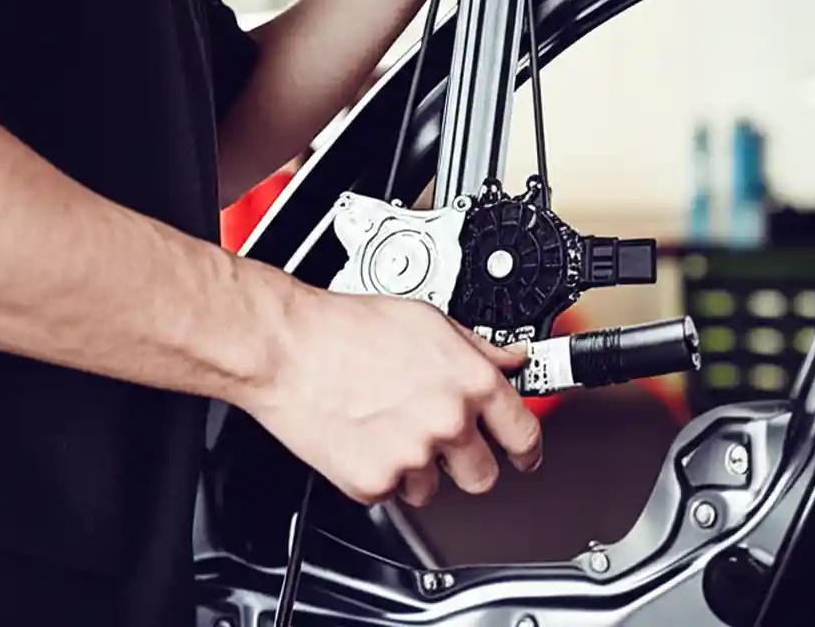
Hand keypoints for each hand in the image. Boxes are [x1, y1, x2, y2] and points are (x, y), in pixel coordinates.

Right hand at [236, 291, 541, 506]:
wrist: (287, 348)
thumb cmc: (346, 328)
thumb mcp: (427, 320)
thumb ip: (479, 347)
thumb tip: (511, 358)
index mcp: (470, 381)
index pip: (525, 434)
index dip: (527, 450)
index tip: (523, 456)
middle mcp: (448, 422)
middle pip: (484, 477)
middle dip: (469, 465)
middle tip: (445, 445)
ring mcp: (411, 457)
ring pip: (433, 490)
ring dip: (417, 469)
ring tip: (387, 428)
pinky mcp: (373, 483)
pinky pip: (389, 493)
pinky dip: (378, 474)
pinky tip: (363, 438)